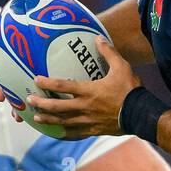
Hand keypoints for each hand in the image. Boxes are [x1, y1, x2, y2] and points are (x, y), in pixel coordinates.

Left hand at [0, 37, 137, 138]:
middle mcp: (85, 107)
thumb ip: (108, 52)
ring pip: (63, 122)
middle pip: (58, 107)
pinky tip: (56, 133)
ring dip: (49, 119)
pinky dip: (64, 133)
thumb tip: (98, 37)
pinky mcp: (94, 130)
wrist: (141, 114)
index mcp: (89, 91)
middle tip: (29, 100)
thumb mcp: (122, 66)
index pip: (63, 86)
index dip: (48, 82)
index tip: (36, 80)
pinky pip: (75, 133)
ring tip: (36, 117)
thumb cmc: (131, 89)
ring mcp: (88, 121)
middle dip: (42, 103)